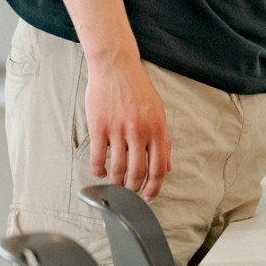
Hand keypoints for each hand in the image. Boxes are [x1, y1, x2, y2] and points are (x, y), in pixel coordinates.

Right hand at [85, 54, 170, 200]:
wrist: (116, 67)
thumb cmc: (138, 90)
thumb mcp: (158, 112)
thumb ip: (163, 141)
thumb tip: (167, 166)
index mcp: (158, 128)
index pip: (159, 168)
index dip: (154, 188)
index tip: (148, 197)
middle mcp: (140, 131)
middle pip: (137, 173)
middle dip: (133, 190)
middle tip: (129, 195)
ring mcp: (118, 129)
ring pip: (117, 169)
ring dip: (115, 184)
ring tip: (114, 186)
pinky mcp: (99, 127)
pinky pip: (98, 158)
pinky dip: (98, 171)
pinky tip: (99, 172)